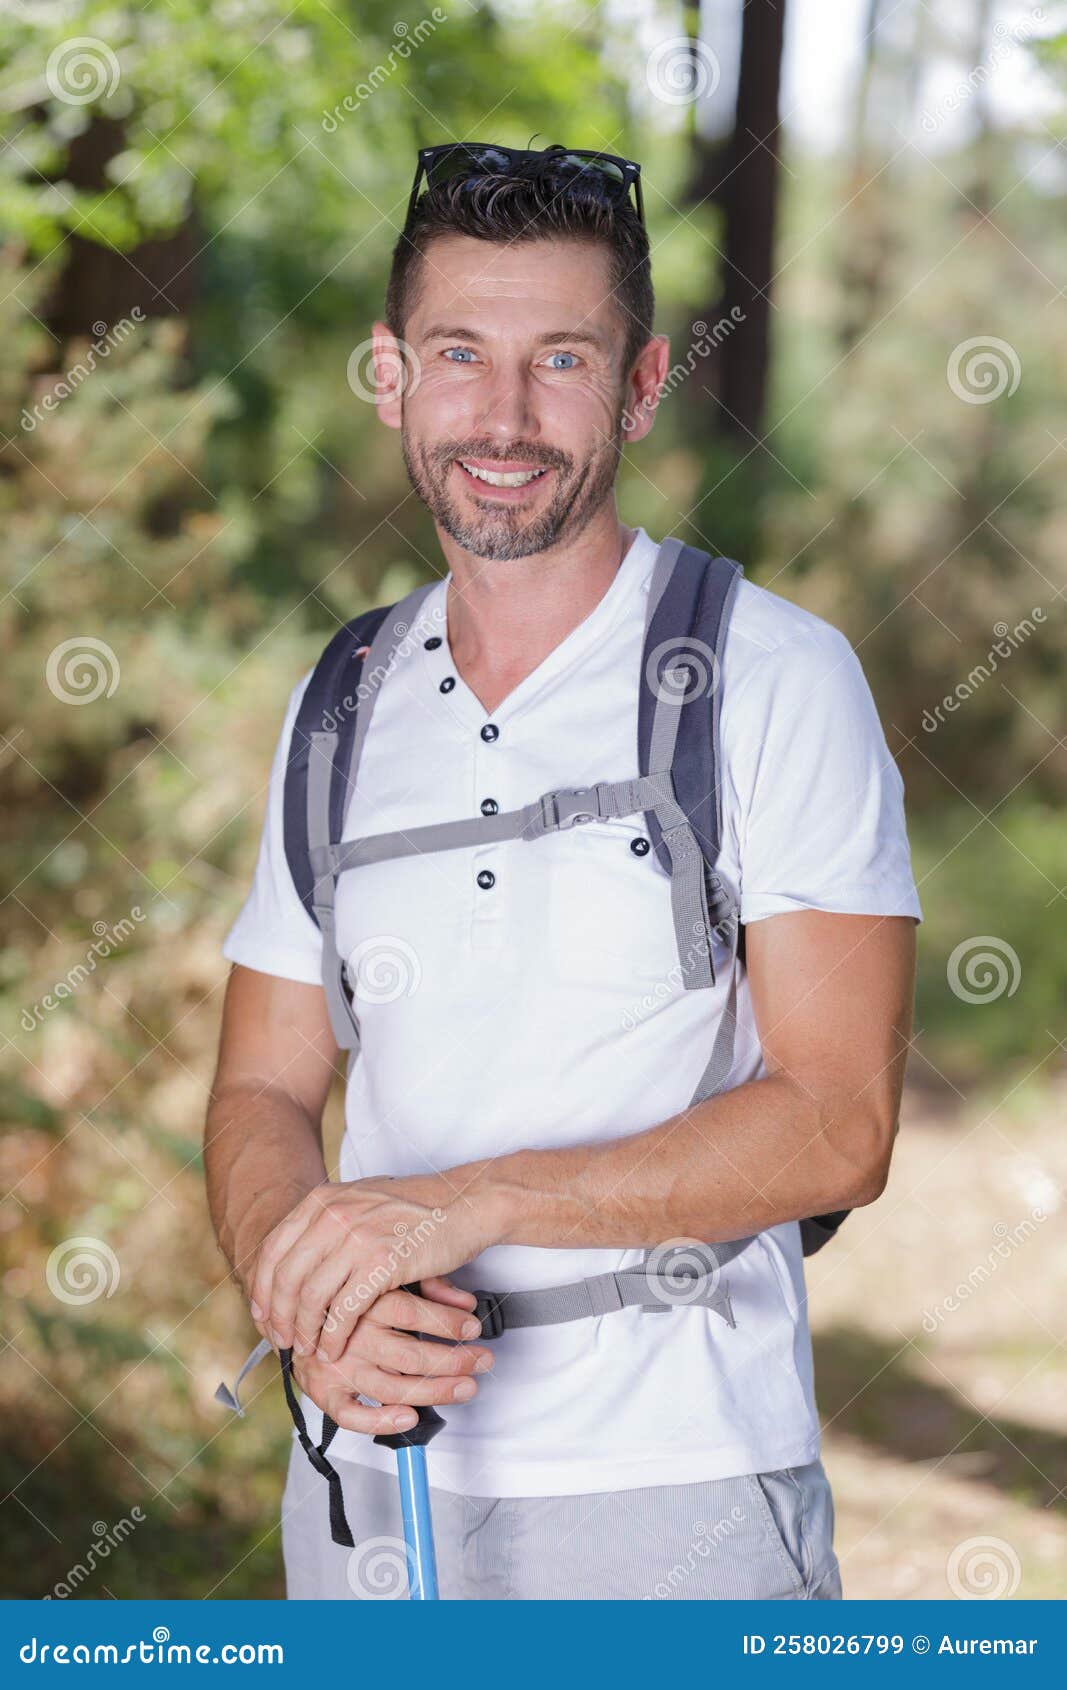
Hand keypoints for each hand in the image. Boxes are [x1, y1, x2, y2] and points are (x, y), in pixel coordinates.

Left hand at [248, 1173, 504, 1362]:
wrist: (464, 1203)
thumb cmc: (416, 1210)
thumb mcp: (360, 1203)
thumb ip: (328, 1224)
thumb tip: (295, 1260)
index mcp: (323, 1200)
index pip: (273, 1249)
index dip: (261, 1289)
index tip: (263, 1316)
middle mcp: (334, 1214)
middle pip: (286, 1276)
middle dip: (278, 1316)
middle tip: (281, 1341)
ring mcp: (357, 1237)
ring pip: (311, 1297)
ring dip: (304, 1331)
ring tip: (306, 1350)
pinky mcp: (381, 1262)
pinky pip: (344, 1310)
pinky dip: (334, 1337)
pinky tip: (334, 1350)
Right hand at [286, 1279, 494, 1435]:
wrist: (290, 1312)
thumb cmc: (347, 1296)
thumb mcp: (384, 1277)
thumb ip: (426, 1284)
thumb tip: (466, 1302)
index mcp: (361, 1299)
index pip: (410, 1312)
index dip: (446, 1322)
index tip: (474, 1328)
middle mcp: (349, 1334)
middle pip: (409, 1355)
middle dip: (453, 1361)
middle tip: (483, 1360)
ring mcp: (336, 1366)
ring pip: (391, 1387)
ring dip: (435, 1392)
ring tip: (466, 1387)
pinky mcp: (322, 1392)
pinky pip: (351, 1416)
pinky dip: (381, 1421)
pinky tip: (411, 1417)